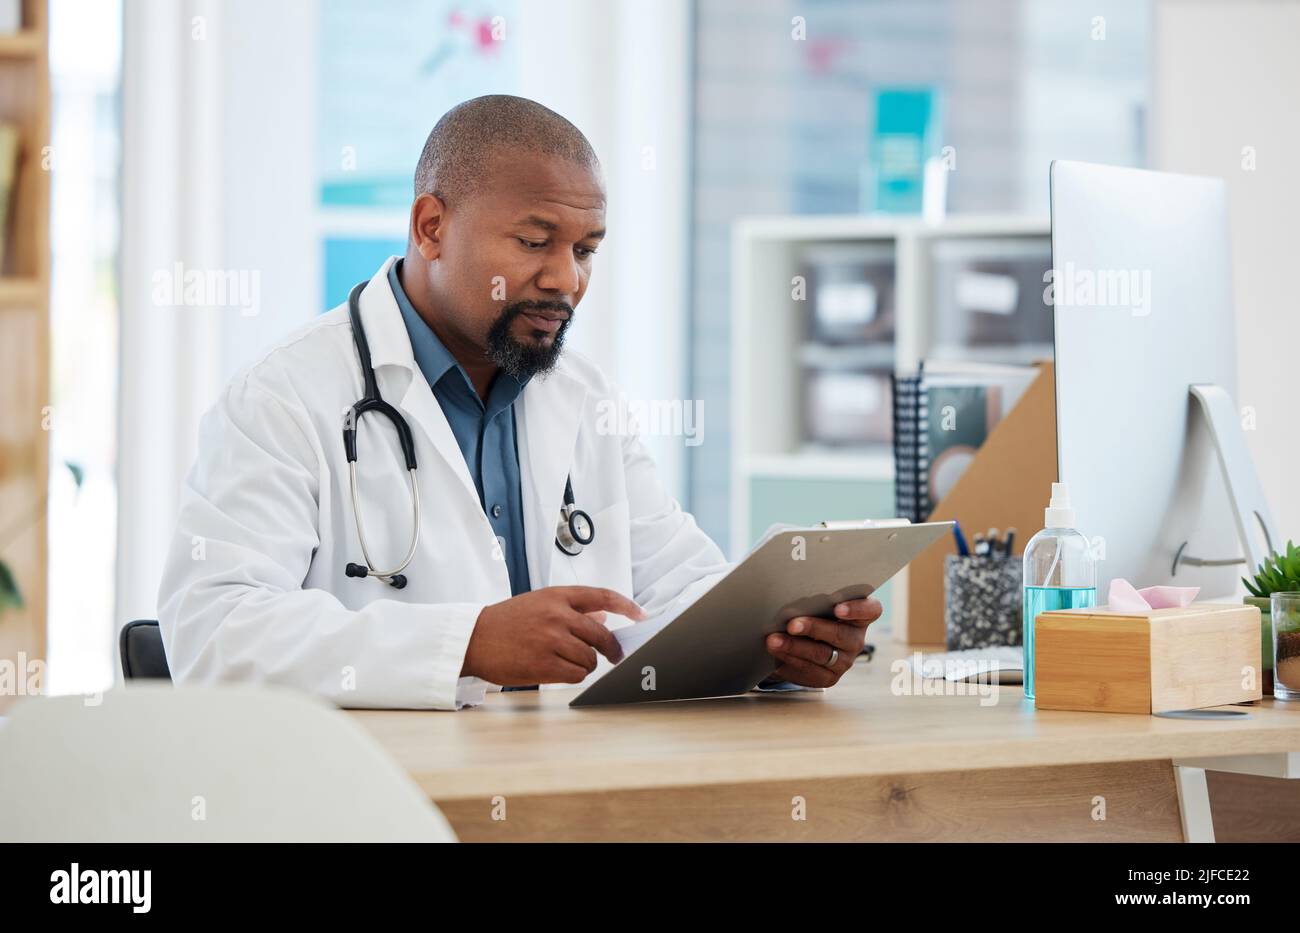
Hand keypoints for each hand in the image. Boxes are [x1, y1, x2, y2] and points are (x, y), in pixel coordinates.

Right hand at [463, 586, 644, 685]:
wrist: (473, 638)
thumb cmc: (506, 622)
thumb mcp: (539, 603)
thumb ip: (571, 608)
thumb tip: (602, 614)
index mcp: (557, 596)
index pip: (603, 596)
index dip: (627, 606)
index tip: (640, 616)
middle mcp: (557, 615)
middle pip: (602, 635)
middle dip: (611, 649)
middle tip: (612, 656)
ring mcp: (551, 640)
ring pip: (590, 659)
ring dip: (586, 664)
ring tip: (568, 661)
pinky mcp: (544, 664)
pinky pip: (576, 675)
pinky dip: (574, 676)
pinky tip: (560, 670)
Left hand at [764, 596, 881, 687]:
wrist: (802, 640)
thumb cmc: (812, 613)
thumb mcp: (816, 603)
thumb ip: (813, 599)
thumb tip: (789, 593)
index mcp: (860, 616)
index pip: (871, 610)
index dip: (857, 609)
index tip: (838, 607)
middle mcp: (856, 640)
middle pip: (841, 634)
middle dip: (813, 628)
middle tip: (791, 624)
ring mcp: (844, 661)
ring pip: (822, 654)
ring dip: (794, 647)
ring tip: (773, 640)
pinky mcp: (829, 678)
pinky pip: (810, 671)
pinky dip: (790, 660)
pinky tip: (776, 653)